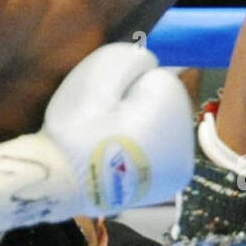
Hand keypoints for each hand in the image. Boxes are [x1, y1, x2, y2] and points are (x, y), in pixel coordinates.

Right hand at [0, 43, 195, 237]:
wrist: (59, 186)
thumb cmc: (76, 130)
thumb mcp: (97, 78)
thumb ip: (130, 58)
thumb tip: (151, 61)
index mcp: (173, 114)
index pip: (159, 76)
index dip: (127, 85)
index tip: (106, 107)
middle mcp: (187, 143)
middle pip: (164, 103)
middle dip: (137, 105)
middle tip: (104, 126)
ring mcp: (180, 168)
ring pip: (161, 126)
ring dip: (139, 126)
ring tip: (108, 144)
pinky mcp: (169, 185)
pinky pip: (158, 150)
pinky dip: (141, 149)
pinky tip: (118, 160)